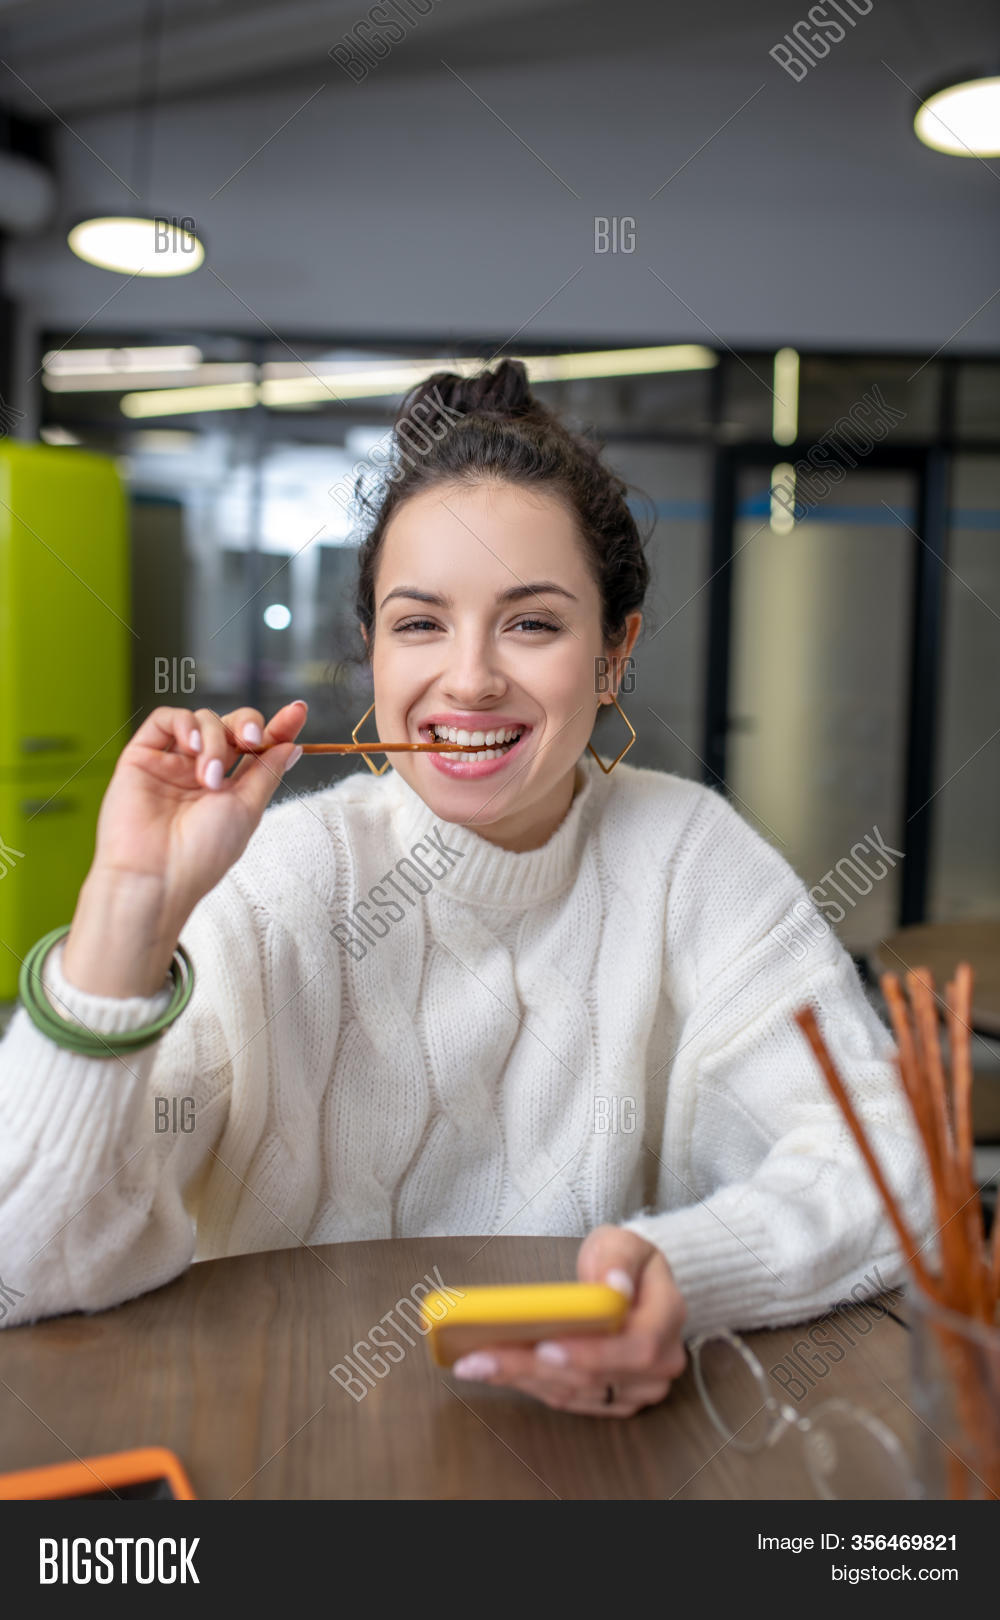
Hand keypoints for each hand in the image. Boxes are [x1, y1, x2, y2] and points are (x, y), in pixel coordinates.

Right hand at [87, 699, 307, 922]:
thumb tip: (293, 746)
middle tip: (252, 739)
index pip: (256, 749)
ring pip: (203, 720)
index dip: (278, 728)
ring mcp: (171, 764)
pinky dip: (184, 723)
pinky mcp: (141, 756)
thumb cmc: (202, 853)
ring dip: (214, 740)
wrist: (156, 875)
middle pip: (231, 726)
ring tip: (207, 778)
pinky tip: (190, 746)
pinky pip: (165, 718)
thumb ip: (267, 772)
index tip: (298, 711)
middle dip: (248, 725)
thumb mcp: (247, 809)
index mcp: (227, 790)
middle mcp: (199, 773)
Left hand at [450, 1226, 686, 1416]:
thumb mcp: (622, 1241)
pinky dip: (530, 1386)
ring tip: (475, 1363)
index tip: (546, 1347)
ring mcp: (640, 1388)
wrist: (630, 1284)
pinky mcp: (614, 1400)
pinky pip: (569, 1400)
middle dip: (534, 1367)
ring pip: (576, 1392)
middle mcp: (661, 1362)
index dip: (592, 1352)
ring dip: (522, 1379)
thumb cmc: (622, 1260)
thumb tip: (615, 1286)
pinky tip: (495, 1370)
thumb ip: (618, 1258)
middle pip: (596, 1375)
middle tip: (482, 1358)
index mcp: (668, 1317)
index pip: (638, 1346)